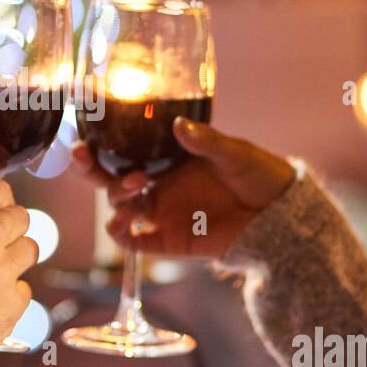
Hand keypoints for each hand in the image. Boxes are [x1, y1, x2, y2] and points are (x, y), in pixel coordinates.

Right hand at [72, 118, 296, 258]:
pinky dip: (121, 235)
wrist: (280, 219)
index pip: (124, 149)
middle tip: (87, 157)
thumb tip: (179, 124)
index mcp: (168, 157)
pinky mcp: (167, 240)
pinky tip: (122, 224)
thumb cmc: (260, 176)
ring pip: (118, 206)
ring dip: (116, 195)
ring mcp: (160, 212)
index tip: (86, 135)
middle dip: (92, 169)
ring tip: (136, 186)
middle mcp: (157, 184)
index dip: (100, 144)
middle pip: (109, 178)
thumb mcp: (236, 153)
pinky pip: (133, 242)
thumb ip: (207, 141)